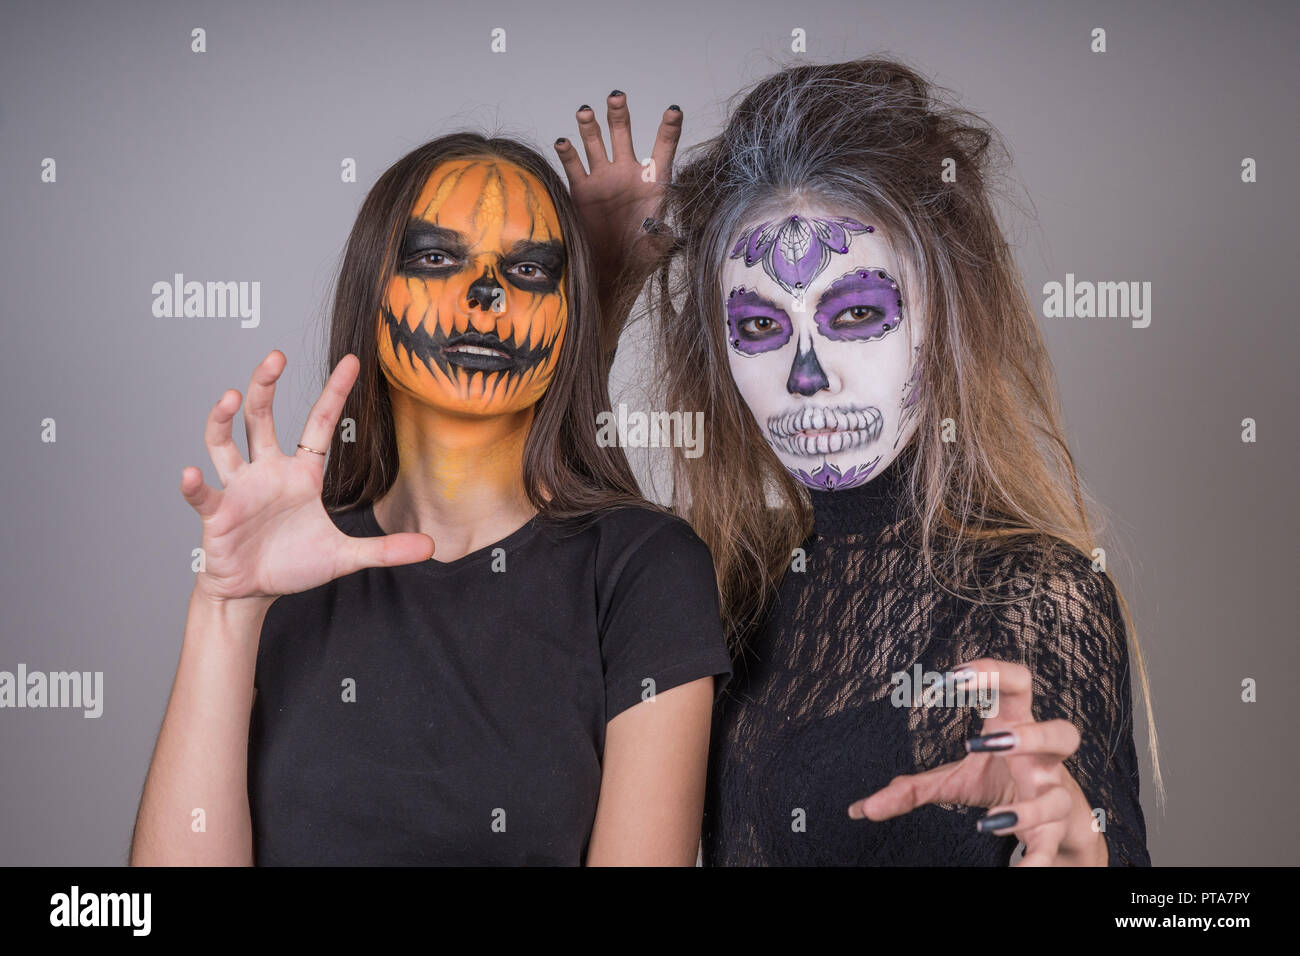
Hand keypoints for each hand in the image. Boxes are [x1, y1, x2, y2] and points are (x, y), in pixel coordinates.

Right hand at [181, 350, 433, 603]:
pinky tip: (190, 473)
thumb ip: (386, 549)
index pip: (320, 424)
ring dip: (223, 420)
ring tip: (230, 397)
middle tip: (276, 357)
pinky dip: (193, 484)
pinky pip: (202, 493)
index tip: (351, 362)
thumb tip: (431, 546)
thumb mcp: (345, 555)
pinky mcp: (217, 512)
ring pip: (225, 443)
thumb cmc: (292, 564)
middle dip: (266, 386)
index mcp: (301, 475)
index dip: (335, 393)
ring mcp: (239, 489)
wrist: (252, 590)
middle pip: (262, 418)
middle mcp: (268, 472)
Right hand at [555, 91, 681, 272]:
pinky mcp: (581, 190)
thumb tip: (665, 232)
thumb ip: (661, 237)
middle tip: (617, 97)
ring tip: (586, 111)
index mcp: (652, 182)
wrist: (610, 271)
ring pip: (595, 144)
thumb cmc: (638, 258)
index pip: (663, 149)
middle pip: (623, 135)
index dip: (669, 130)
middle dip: (619, 115)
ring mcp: (603, 179)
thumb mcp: (656, 248)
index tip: (674, 111)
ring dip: (591, 126)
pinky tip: (564, 141)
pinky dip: (567, 153)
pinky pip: (573, 166)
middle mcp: (627, 173)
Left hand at [846, 657, 1108, 865]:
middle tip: (981, 743)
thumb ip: (911, 788)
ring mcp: (1054, 794)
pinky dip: (1037, 858)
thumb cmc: (1002, 781)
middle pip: (1063, 732)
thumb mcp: (957, 781)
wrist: (1055, 823)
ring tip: (988, 824)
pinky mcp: (1057, 830)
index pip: (1016, 685)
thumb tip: (858, 809)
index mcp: (1016, 727)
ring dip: (1029, 808)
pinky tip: (1017, 870)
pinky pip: (1052, 843)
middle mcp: (1042, 759)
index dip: (989, 672)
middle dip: (1030, 736)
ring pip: (1057, 795)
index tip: (946, 678)